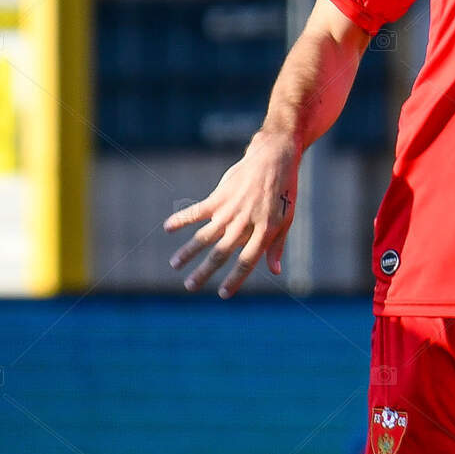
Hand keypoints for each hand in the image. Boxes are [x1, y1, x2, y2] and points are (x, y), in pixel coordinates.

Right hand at [164, 128, 300, 297]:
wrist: (274, 159)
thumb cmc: (284, 192)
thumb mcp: (286, 220)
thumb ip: (276, 246)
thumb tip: (275, 272)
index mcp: (265, 230)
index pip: (247, 261)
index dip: (235, 279)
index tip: (223, 294)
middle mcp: (246, 222)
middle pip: (221, 253)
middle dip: (204, 272)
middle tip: (189, 286)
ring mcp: (231, 209)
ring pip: (205, 235)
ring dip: (188, 251)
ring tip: (174, 264)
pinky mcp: (220, 196)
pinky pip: (197, 211)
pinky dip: (182, 218)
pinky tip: (168, 227)